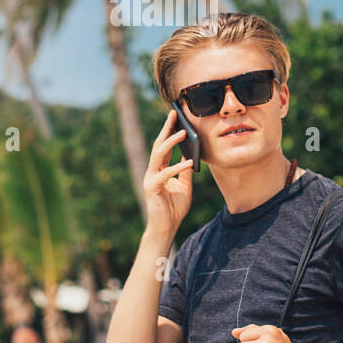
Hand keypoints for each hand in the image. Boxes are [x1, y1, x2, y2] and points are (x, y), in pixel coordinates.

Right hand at [143, 109, 193, 239]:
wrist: (166, 227)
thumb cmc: (174, 208)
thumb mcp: (184, 186)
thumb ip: (185, 171)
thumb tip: (192, 155)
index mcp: (160, 169)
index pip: (164, 146)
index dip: (169, 131)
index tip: (176, 116)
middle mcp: (153, 171)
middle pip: (159, 145)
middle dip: (167, 129)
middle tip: (174, 115)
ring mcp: (151, 178)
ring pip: (158, 155)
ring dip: (170, 143)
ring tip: (183, 132)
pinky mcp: (152, 188)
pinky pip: (164, 174)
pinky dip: (177, 167)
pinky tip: (189, 162)